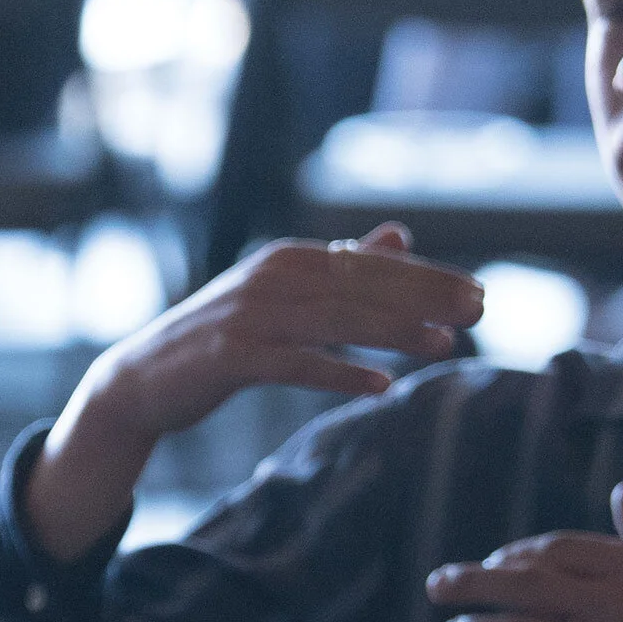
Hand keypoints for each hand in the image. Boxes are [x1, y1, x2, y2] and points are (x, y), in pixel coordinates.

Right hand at [24, 226, 483, 561]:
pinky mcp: (231, 355)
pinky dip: (338, 372)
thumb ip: (341, 266)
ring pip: (335, 321)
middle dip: (425, 299)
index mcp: (291, 259)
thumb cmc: (224, 339)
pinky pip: (294, 364)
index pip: (373, 265)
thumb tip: (399, 236)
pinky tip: (379, 385)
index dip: (428, 279)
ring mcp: (249, 316)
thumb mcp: (284, 295)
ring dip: (393, 333)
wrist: (143, 379)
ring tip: (444, 347)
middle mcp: (272, 277)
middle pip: (362, 287)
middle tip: (478, 314)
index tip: (479, 295)